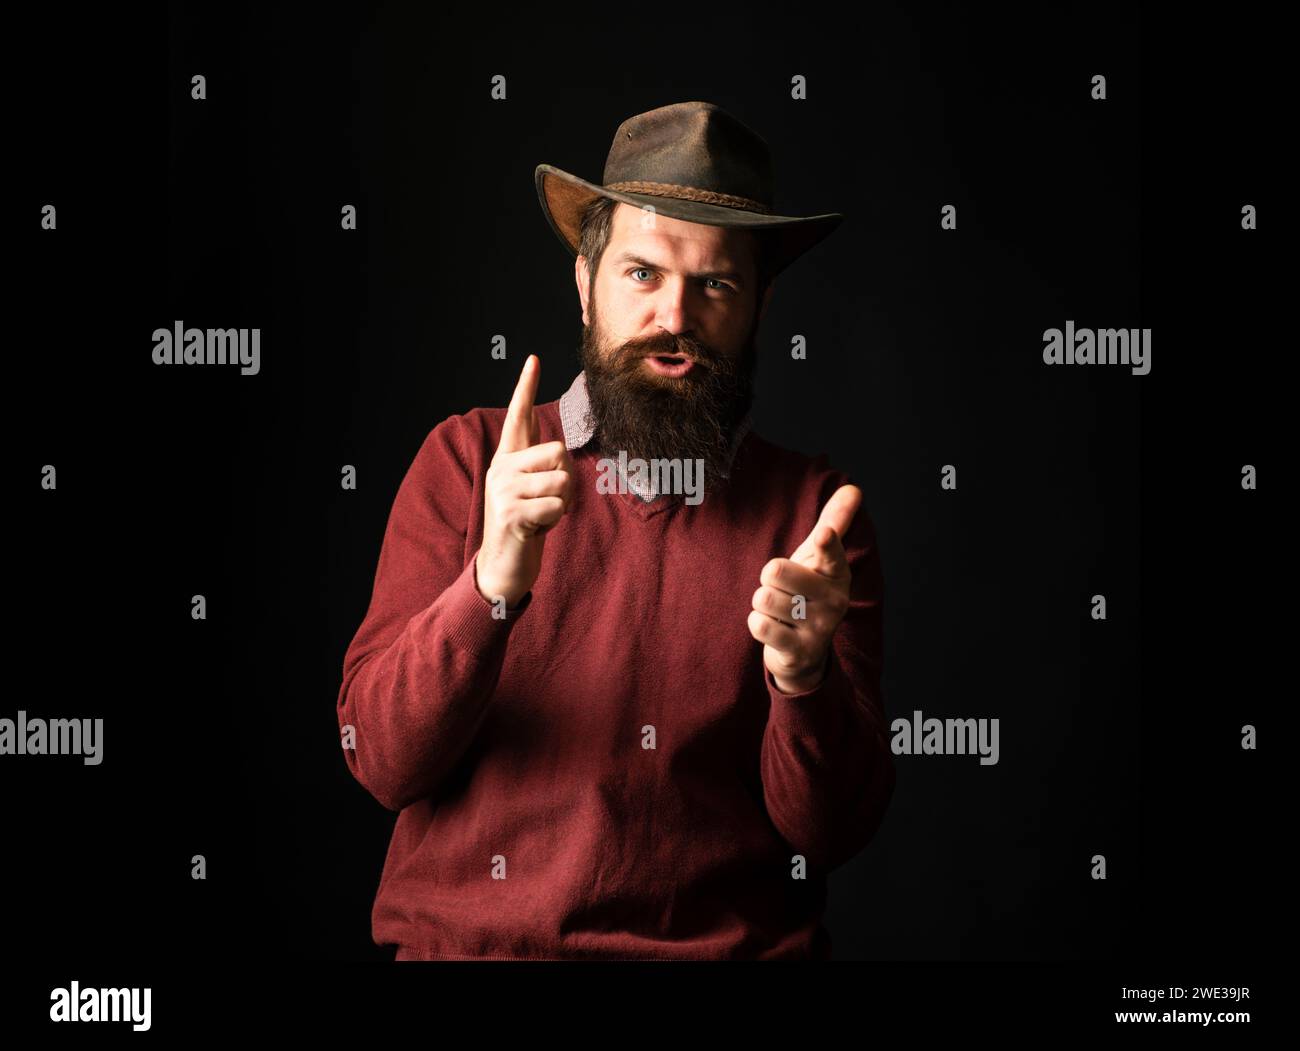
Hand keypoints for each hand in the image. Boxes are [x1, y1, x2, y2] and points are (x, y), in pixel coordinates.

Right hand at [475, 355, 574, 606]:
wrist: (504, 565)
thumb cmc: (526, 523)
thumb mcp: (532, 488)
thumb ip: (538, 462)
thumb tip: (551, 435)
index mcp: (508, 458)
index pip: (518, 416)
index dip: (526, 387)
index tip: (533, 359)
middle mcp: (501, 468)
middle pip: (559, 452)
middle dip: (566, 481)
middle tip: (549, 502)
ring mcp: (503, 490)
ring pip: (561, 481)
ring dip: (562, 503)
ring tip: (541, 516)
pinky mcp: (510, 514)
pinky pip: (556, 507)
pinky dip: (555, 521)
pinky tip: (536, 529)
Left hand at [748, 484, 861, 693]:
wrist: (805, 650)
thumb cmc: (809, 592)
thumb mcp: (820, 558)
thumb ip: (834, 523)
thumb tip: (854, 488)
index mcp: (838, 572)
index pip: (830, 552)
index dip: (824, 543)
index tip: (823, 535)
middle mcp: (834, 601)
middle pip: (775, 571)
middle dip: (769, 579)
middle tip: (784, 590)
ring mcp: (818, 629)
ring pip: (763, 598)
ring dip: (763, 604)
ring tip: (780, 611)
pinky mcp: (799, 652)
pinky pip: (759, 625)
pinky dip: (758, 624)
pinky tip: (774, 628)